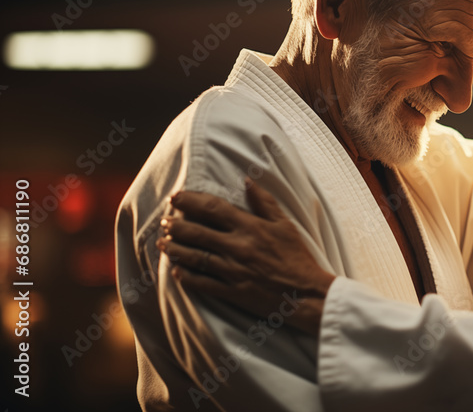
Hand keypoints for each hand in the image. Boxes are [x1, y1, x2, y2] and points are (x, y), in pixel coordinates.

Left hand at [157, 178, 335, 336]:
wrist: (306, 295)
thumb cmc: (298, 258)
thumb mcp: (286, 225)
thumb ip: (265, 202)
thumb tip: (248, 181)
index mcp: (251, 227)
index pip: (213, 208)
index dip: (190, 201)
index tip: (176, 198)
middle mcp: (238, 247)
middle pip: (197, 232)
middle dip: (175, 225)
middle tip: (164, 221)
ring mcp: (233, 271)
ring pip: (194, 257)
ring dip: (174, 249)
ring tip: (163, 243)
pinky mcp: (232, 292)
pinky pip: (202, 284)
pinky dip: (186, 277)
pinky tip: (176, 271)